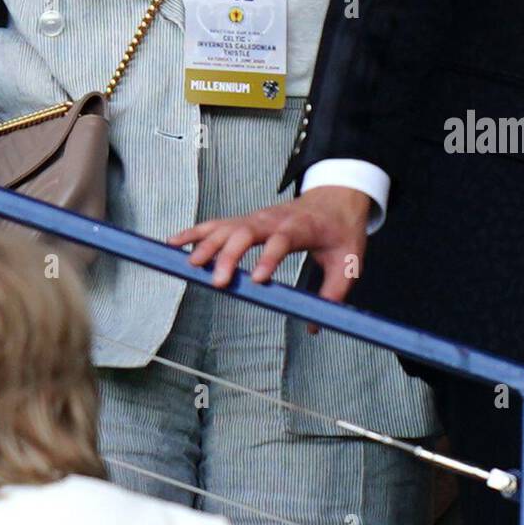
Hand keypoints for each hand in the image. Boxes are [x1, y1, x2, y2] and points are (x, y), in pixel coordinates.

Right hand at [168, 187, 370, 333]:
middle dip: (229, 255)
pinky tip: (175, 243)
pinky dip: (196, 232)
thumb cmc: (340, 230)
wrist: (335, 198)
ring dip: (207, 244)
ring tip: (190, 266)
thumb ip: (333, 293)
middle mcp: (274, 219)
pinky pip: (217, 224)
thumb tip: (315, 326)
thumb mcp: (348, 261)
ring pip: (227, 227)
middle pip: (246, 232)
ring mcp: (257, 217)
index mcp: (301, 227)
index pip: (282, 241)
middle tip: (217, 281)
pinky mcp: (246, 220)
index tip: (257, 281)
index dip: (269, 258)